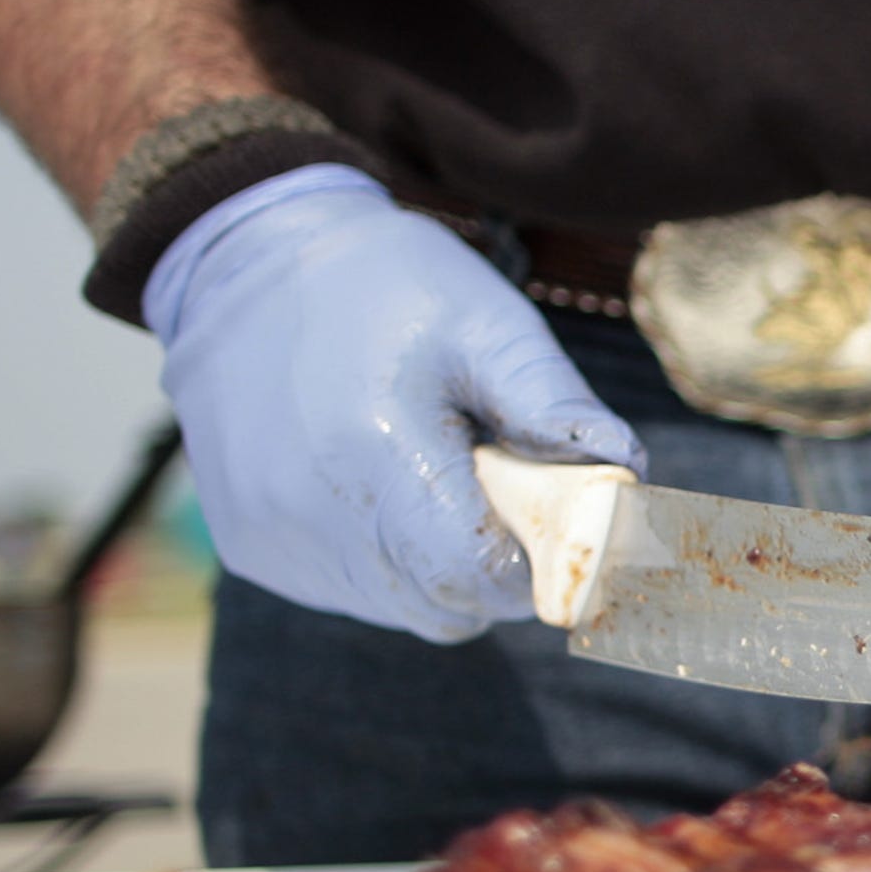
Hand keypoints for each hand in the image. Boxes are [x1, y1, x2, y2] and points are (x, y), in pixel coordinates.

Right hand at [145, 164, 644, 641]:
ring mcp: (273, 539)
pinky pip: (348, 590)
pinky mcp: (250, 547)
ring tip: (430, 471)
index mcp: (376, 456)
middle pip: (445, 607)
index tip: (553, 516)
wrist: (243, 264)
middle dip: (493, 566)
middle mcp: (310, 516)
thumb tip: (626, 471)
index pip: (481, 577)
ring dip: (437, 565)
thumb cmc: (382, 286)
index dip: (535, 561)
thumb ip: (552, 403)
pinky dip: (384, 558)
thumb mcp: (483, 321)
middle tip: (497, 486)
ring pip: (399, 607)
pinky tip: (379, 483)